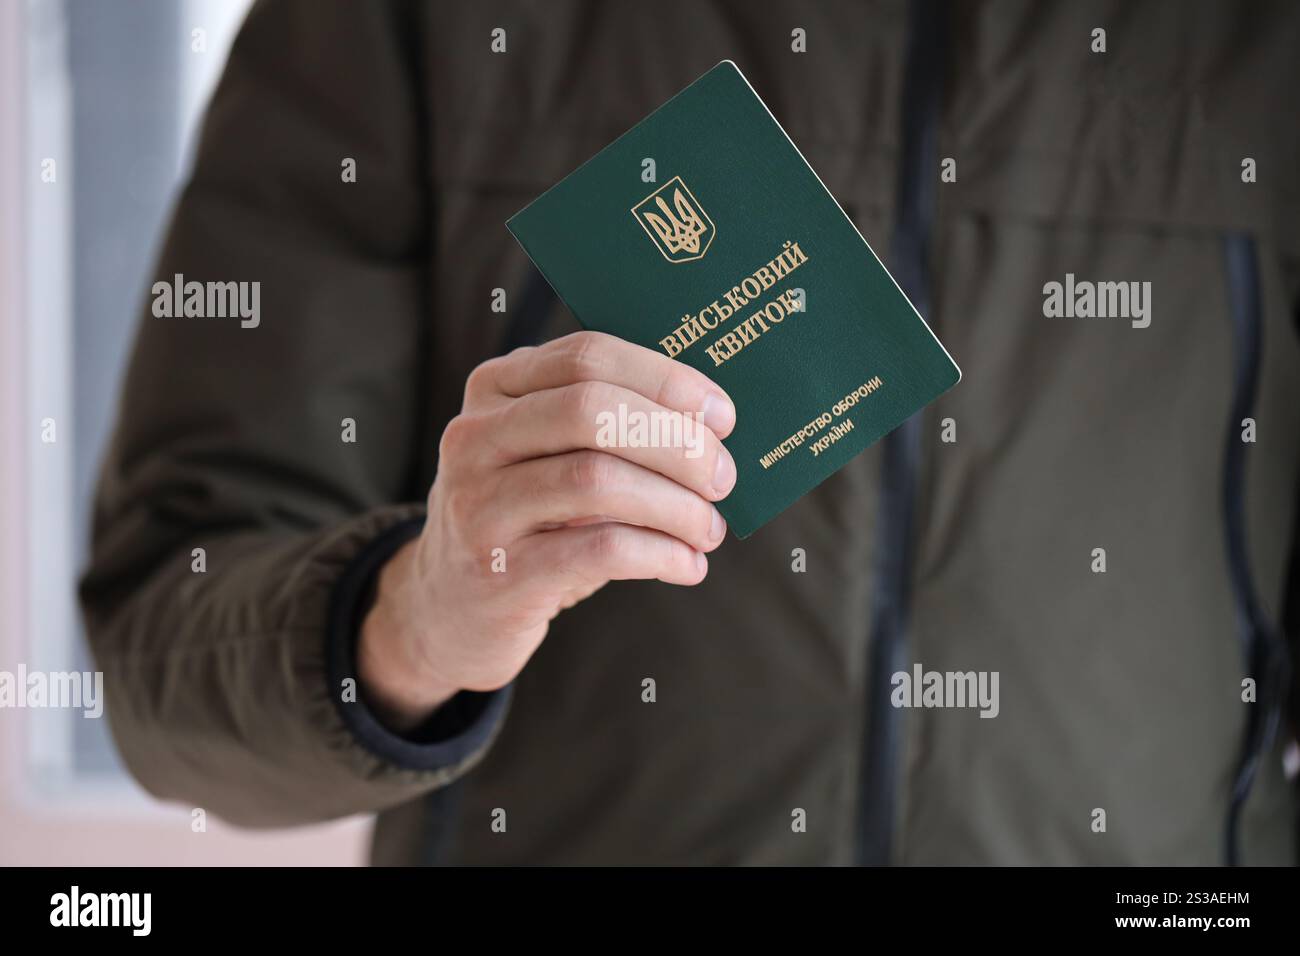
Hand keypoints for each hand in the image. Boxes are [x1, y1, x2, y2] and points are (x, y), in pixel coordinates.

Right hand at [357, 331, 736, 730]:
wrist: (447, 607)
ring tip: (710, 529)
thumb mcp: (543, 454)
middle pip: (592, 411)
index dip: (665, 379)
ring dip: (676, 506)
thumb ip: (604, 426)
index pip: (587, 357)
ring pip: (598, 480)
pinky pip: (600, 549)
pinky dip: (661, 554)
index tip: (721, 415)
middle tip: (723, 477)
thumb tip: (710, 425)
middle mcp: (475, 437)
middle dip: (676, 442)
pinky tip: (687, 566)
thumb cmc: (525, 517)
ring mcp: (480, 505)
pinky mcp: (501, 572)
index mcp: (494, 388)